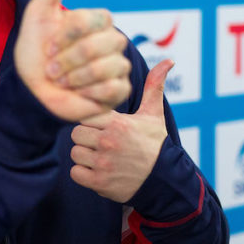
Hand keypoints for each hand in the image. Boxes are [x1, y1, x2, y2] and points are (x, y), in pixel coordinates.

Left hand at [14, 0, 130, 121]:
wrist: (29, 89)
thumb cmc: (34, 51)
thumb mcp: (39, 14)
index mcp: (96, 21)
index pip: (95, 19)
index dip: (69, 34)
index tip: (50, 45)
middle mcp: (111, 41)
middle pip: (105, 43)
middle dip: (70, 58)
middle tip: (52, 67)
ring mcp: (117, 66)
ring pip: (109, 67)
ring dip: (75, 76)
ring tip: (61, 80)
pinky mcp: (118, 91)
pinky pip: (113, 88)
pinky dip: (86, 92)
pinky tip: (75, 92)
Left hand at [69, 60, 172, 202]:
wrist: (165, 181)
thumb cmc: (155, 145)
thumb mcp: (154, 115)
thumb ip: (153, 86)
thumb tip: (168, 60)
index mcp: (117, 123)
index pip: (86, 115)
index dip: (92, 121)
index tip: (102, 126)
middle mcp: (108, 142)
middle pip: (76, 134)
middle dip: (86, 138)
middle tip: (101, 143)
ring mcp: (103, 163)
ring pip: (75, 153)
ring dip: (85, 156)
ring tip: (101, 157)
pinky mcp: (99, 182)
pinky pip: (75, 173)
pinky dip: (83, 174)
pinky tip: (99, 171)